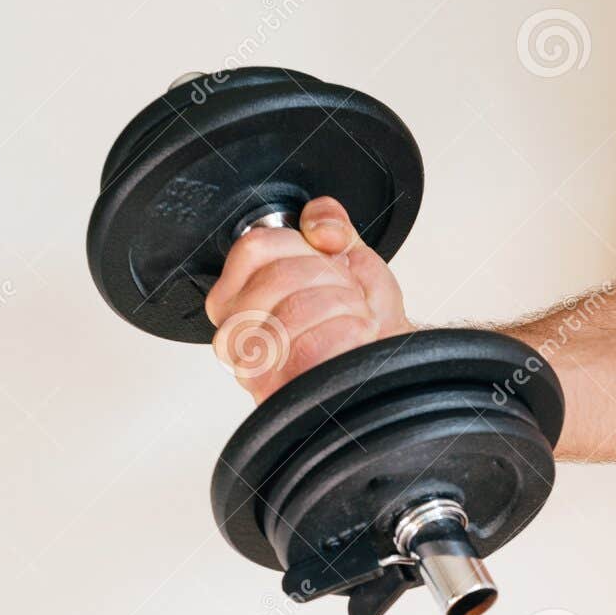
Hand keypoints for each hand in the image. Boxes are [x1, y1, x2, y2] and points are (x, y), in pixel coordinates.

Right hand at [204, 196, 411, 402]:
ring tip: (352, 317)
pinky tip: (355, 337)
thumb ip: (329, 223)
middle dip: (330, 279)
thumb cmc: (359, 317)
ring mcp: (252, 366)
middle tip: (345, 296)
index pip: (254, 247)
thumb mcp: (349, 256)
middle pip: (278, 278)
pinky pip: (311, 349)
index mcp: (236, 294)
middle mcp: (233, 331)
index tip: (324, 263)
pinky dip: (347, 334)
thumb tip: (319, 221)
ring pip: (296, 311)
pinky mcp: (278, 392)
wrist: (382, 359)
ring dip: (344, 307)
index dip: (303, 248)